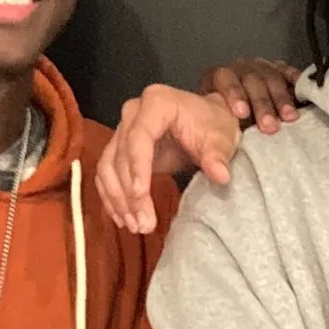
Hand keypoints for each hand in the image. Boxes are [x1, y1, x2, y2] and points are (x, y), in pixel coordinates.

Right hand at [96, 84, 241, 232]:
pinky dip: (112, 197)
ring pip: (108, 167)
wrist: (207, 122)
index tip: (140, 194)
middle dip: (130, 193)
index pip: (139, 136)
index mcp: (157, 102)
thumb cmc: (213, 126)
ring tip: (135, 226)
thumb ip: (218, 156)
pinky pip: (106, 174)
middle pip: (121, 155)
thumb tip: (220, 175)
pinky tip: (123, 218)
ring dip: (118, 199)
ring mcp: (123, 130)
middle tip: (143, 224)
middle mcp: (133, 113)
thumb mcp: (222, 138)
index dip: (137, 166)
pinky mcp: (119, 148)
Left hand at [202, 58, 303, 131]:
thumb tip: (219, 164)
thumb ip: (217, 135)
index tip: (242, 114)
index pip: (226, 80)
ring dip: (281, 98)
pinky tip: (304, 93)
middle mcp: (241, 70)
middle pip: (252, 81)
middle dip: (262, 104)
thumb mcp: (216, 123)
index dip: (234, 94)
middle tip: (270, 126)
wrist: (235, 111)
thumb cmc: (224, 120)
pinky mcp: (279, 70)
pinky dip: (296, 82)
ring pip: (272, 77)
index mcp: (220, 78)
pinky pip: (288, 72)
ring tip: (290, 117)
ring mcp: (261, 68)